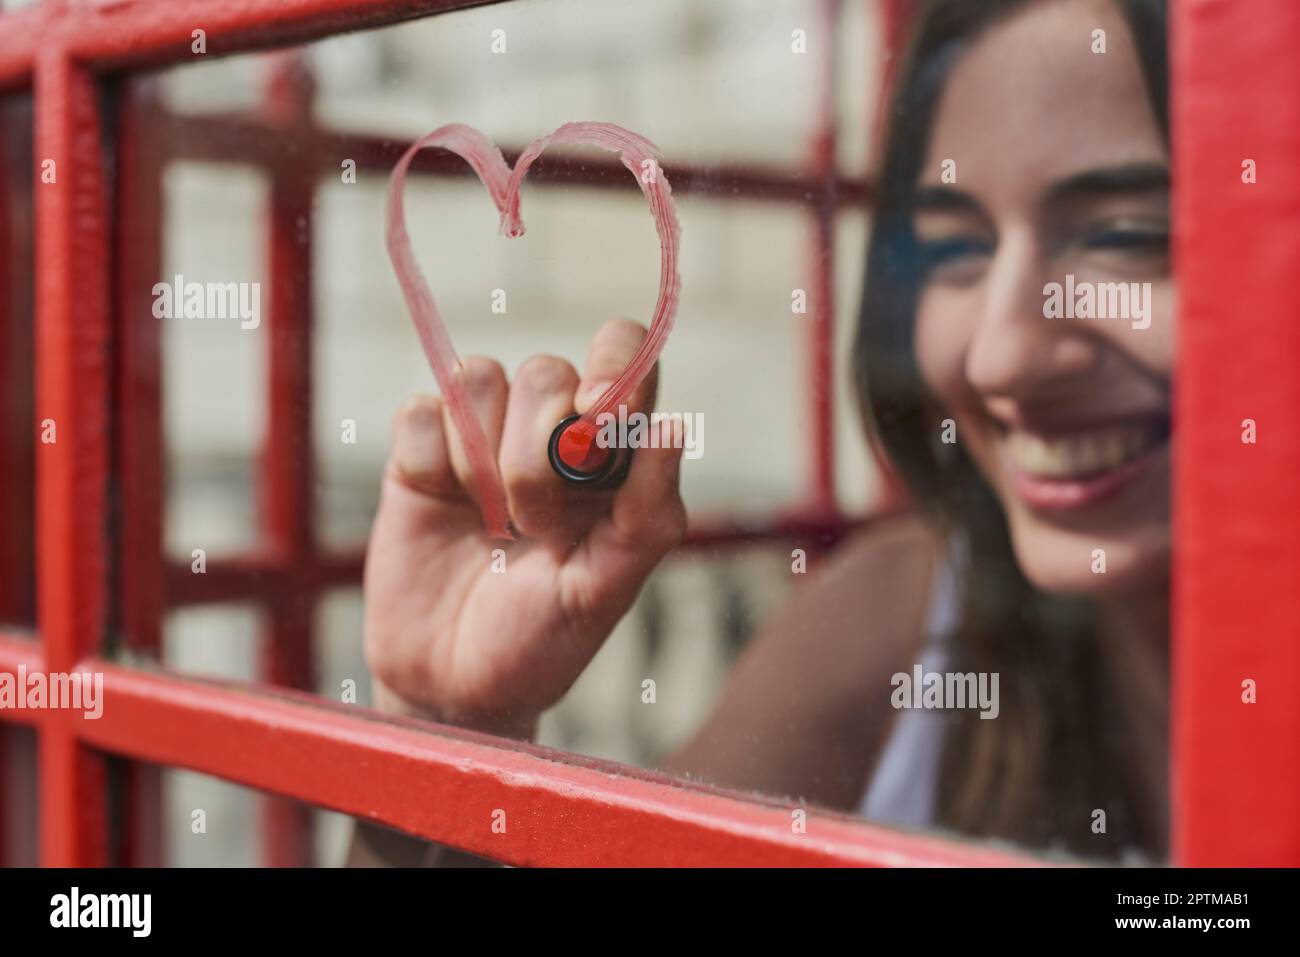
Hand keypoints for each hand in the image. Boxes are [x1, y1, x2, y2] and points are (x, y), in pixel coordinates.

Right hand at [363, 319, 686, 737]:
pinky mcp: (419, 453)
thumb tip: (672, 426)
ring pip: (477, 378)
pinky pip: (421, 410)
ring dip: (481, 462)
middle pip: (545, 372)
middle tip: (536, 528)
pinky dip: (430, 461)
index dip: (612, 365)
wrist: (450, 687)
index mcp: (611, 456)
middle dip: (536, 454)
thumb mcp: (606, 591)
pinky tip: (440, 507)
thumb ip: (648, 512)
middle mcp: (549, 433)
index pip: (623, 354)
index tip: (595, 411)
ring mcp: (481, 438)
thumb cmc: (544, 642)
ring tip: (490, 525)